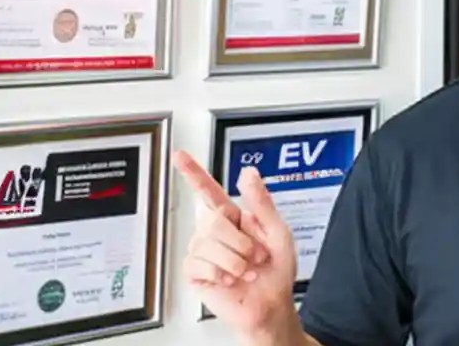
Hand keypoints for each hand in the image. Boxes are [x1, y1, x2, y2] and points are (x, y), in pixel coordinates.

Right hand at [174, 150, 299, 341]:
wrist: (271, 303)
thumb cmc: (277, 270)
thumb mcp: (278, 232)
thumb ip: (261, 203)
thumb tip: (248, 173)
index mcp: (235, 218)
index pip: (210, 191)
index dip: (194, 172)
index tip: (180, 155)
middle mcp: (216, 232)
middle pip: (213, 219)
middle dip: (240, 241)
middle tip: (255, 256)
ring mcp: (204, 251)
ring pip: (207, 241)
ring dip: (236, 260)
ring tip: (246, 270)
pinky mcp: (196, 272)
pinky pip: (200, 263)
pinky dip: (221, 272)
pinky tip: (229, 279)